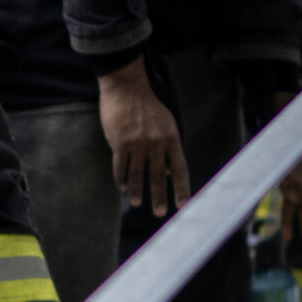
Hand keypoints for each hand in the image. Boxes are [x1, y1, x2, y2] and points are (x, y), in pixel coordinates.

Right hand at [99, 59, 187, 215]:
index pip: (179, 168)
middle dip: (159, 197)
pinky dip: (121, 179)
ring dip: (137, 191)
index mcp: (171, 138)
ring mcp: (137, 142)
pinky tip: (122, 188)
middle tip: (159, 213)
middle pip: (158, 175)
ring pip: (137, 174)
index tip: (182, 205)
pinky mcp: (119, 141)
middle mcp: (155, 142)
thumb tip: (170, 173)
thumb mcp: (165, 125)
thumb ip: (168, 149)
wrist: (126, 88)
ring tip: (137, 203)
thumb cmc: (147, 108)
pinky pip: (120, 166)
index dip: (182, 188)